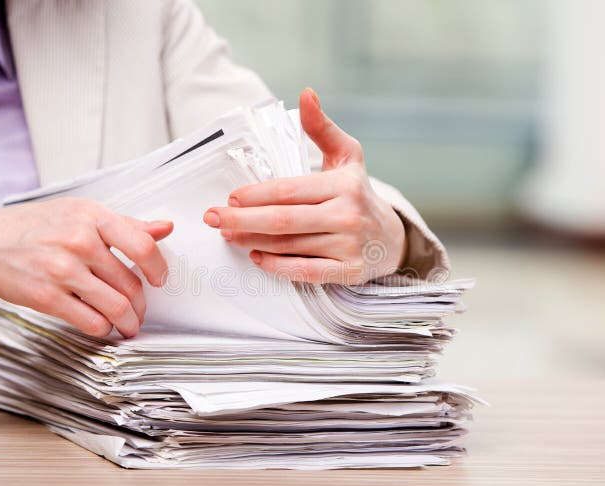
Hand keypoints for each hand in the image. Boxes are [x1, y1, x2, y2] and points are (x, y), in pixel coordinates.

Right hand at [0, 198, 172, 337]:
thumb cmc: (32, 226)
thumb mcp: (79, 213)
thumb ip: (125, 224)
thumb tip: (164, 228)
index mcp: (91, 217)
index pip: (143, 245)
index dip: (159, 268)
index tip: (160, 279)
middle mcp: (79, 242)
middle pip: (131, 284)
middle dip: (142, 304)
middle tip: (141, 310)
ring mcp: (62, 271)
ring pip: (116, 307)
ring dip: (128, 322)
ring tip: (128, 324)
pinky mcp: (47, 298)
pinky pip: (91, 322)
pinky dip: (103, 329)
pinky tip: (103, 326)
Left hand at [203, 88, 406, 284]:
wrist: (390, 237)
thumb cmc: (359, 192)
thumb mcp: (347, 156)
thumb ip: (321, 128)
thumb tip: (305, 94)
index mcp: (343, 185)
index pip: (290, 190)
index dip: (256, 195)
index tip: (231, 197)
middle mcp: (347, 215)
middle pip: (283, 221)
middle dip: (242, 220)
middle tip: (214, 218)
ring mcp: (348, 246)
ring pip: (289, 246)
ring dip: (252, 241)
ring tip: (229, 235)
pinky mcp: (348, 272)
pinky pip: (304, 271)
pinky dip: (276, 266)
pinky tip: (256, 256)